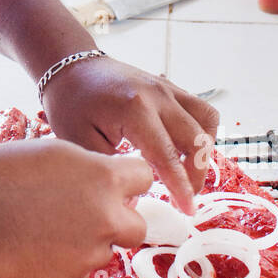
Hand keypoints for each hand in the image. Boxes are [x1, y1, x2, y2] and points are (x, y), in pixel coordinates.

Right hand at [0, 137, 152, 277]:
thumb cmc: (6, 172)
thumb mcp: (58, 153)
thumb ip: (93, 171)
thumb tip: (111, 186)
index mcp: (105, 178)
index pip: (145, 178)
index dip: (130, 182)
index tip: (118, 186)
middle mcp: (107, 217)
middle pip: (138, 227)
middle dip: (119, 222)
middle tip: (87, 215)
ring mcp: (90, 253)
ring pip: (104, 251)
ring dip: (86, 243)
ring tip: (45, 228)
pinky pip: (79, 272)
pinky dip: (64, 263)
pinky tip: (35, 246)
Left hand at [40, 55, 218, 213]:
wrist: (71, 66)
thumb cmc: (70, 104)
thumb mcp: (80, 142)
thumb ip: (110, 171)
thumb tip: (134, 201)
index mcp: (135, 109)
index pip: (167, 156)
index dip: (180, 187)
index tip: (187, 211)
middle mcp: (158, 95)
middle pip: (196, 140)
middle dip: (195, 175)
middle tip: (184, 198)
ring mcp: (168, 88)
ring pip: (207, 121)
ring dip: (202, 151)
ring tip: (186, 172)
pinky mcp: (170, 88)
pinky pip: (201, 110)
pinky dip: (201, 132)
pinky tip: (183, 149)